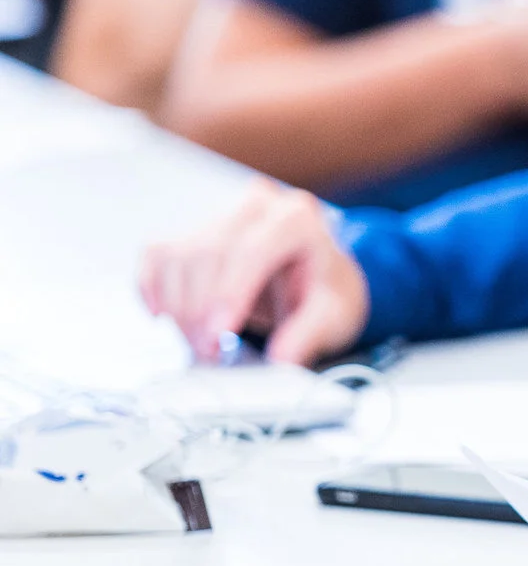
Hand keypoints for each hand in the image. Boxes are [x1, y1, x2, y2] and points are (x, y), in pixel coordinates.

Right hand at [138, 180, 370, 366]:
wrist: (314, 275)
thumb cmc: (324, 292)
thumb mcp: (334, 316)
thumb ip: (309, 335)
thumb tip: (281, 359)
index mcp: (297, 218)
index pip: (252, 250)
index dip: (229, 293)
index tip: (218, 335)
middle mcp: (255, 206)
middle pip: (208, 251)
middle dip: (200, 309)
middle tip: (208, 351)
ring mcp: (219, 213)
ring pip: (176, 255)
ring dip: (179, 308)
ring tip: (200, 344)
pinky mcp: (190, 229)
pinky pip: (156, 255)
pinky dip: (154, 289)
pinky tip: (168, 318)